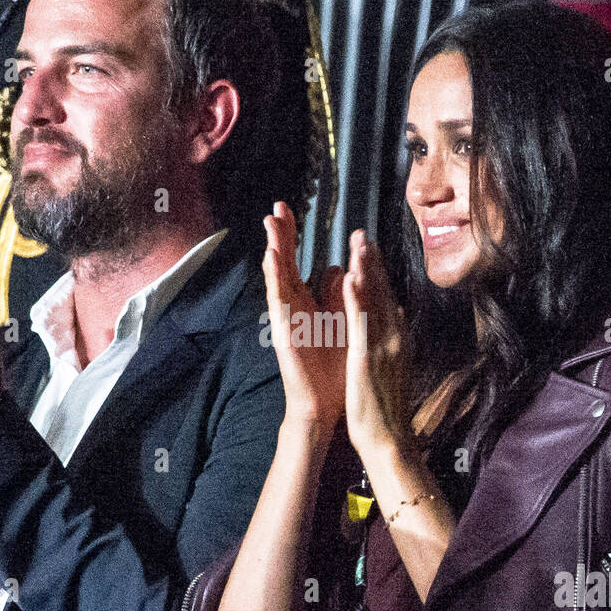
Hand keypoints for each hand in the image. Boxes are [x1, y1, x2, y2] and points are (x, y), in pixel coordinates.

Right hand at [262, 201, 346, 437]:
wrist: (323, 404)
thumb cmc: (331, 368)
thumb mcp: (339, 324)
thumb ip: (338, 297)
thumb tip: (339, 269)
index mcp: (307, 302)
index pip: (298, 261)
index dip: (293, 236)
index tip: (290, 209)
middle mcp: (294, 307)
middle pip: (284, 263)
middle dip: (281, 235)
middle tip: (276, 206)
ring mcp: (287, 319)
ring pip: (278, 278)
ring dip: (274, 250)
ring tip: (270, 224)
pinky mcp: (284, 332)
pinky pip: (278, 302)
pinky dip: (275, 280)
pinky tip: (272, 259)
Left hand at [342, 229, 410, 457]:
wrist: (389, 438)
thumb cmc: (387, 406)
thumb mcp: (392, 365)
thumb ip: (391, 337)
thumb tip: (395, 316)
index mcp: (397, 338)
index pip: (387, 298)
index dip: (378, 272)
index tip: (368, 249)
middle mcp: (394, 336)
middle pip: (383, 292)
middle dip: (372, 262)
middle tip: (361, 234)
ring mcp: (383, 346)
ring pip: (374, 301)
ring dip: (366, 270)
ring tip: (358, 244)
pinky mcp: (368, 358)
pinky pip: (361, 324)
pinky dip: (356, 300)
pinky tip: (350, 279)